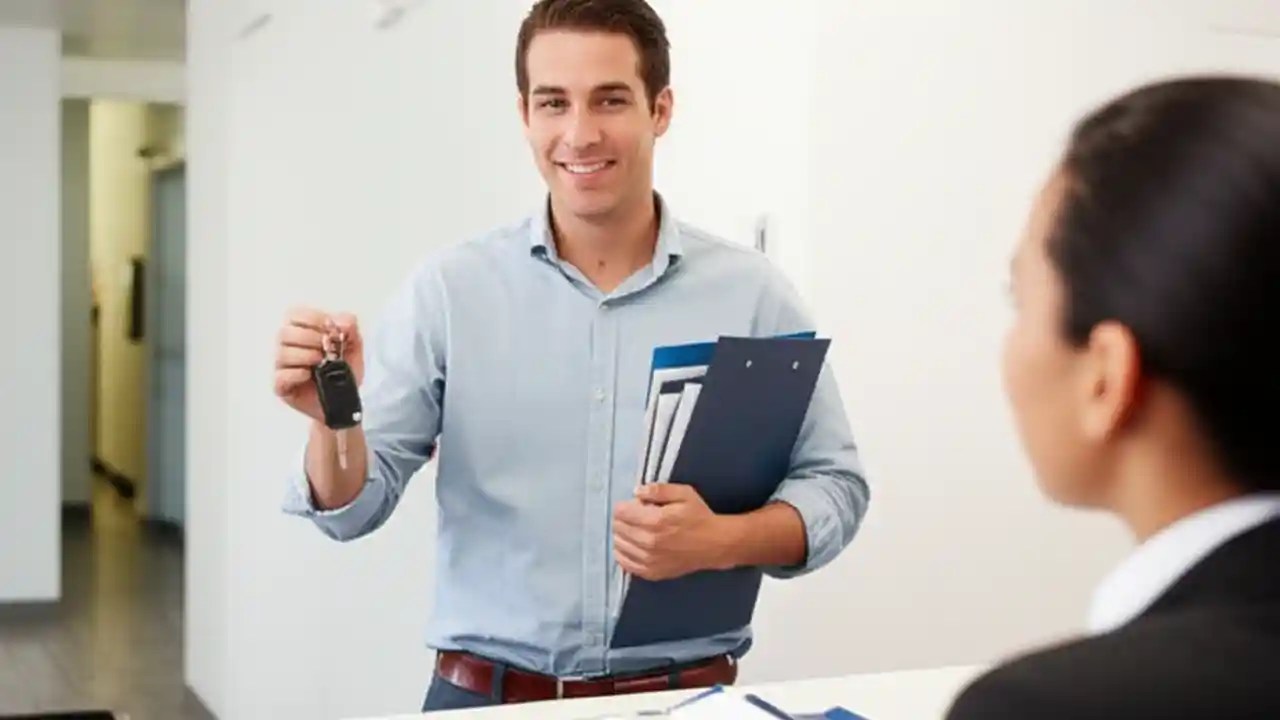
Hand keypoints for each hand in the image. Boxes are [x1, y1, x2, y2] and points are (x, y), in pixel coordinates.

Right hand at [273, 307, 363, 422]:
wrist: (345, 401)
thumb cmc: (344, 372)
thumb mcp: (354, 346)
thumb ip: (350, 328)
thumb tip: (342, 323)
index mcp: (303, 332)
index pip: (295, 315)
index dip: (312, 318)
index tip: (329, 328)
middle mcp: (289, 347)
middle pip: (285, 332)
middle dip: (308, 338)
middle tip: (325, 348)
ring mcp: (283, 367)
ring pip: (281, 353)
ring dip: (304, 355)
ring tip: (321, 362)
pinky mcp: (282, 387)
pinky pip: (280, 376)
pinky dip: (295, 373)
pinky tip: (309, 375)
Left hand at [612, 483, 736, 580]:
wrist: (715, 544)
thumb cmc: (699, 517)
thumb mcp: (684, 494)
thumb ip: (658, 490)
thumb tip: (637, 492)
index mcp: (655, 521)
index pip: (621, 512)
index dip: (626, 505)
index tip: (636, 505)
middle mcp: (648, 542)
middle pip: (617, 528)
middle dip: (624, 519)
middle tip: (638, 517)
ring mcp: (649, 560)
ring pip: (618, 545)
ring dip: (623, 535)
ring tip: (638, 531)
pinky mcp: (651, 573)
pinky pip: (625, 563)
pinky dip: (625, 553)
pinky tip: (634, 546)